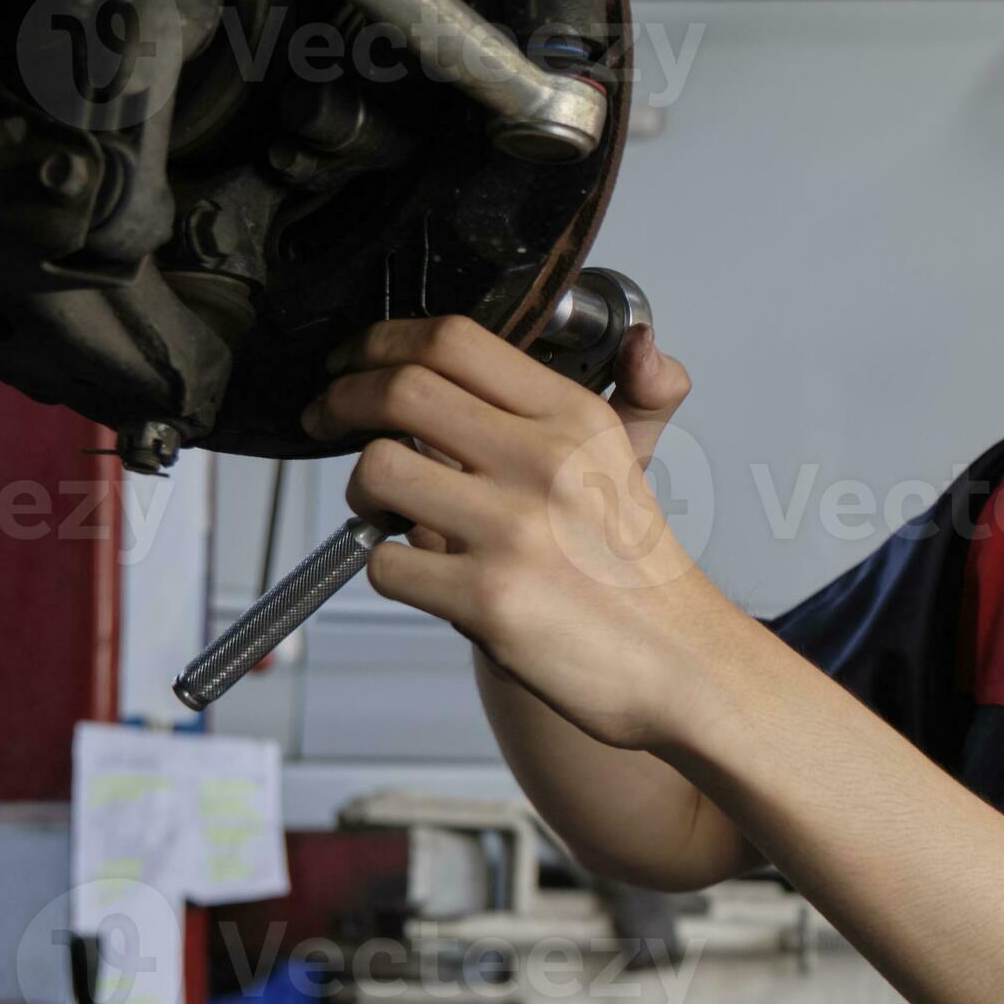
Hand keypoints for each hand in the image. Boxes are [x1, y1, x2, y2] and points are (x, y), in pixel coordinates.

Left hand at [302, 313, 747, 751]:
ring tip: (383, 510)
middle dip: (340, 400)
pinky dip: (388, 568)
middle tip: (325, 417)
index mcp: (575, 419)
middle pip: (401, 391)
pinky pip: (387, 562)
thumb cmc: (638, 571)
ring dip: (360, 492)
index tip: (355, 361)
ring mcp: (515, 531)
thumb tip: (644, 342)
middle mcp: (546, 463)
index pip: (456, 340)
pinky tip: (422, 573)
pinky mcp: (488, 598)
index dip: (382, 341)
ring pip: (377, 472)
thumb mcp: (636, 465)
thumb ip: (637, 395)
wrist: (678, 663)